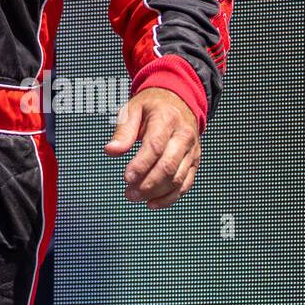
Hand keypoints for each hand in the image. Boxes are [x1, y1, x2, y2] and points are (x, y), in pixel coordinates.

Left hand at [104, 90, 201, 208]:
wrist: (178, 102)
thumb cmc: (153, 107)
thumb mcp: (133, 110)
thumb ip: (122, 131)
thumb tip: (110, 151)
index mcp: (167, 119)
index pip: (155, 146)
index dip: (141, 165)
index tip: (126, 178)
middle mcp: (183, 136)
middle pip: (168, 166)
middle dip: (147, 184)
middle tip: (129, 193)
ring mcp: (191, 150)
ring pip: (178, 179)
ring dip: (156, 193)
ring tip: (136, 197)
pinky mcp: (194, 162)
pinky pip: (185, 184)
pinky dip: (169, 198)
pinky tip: (152, 202)